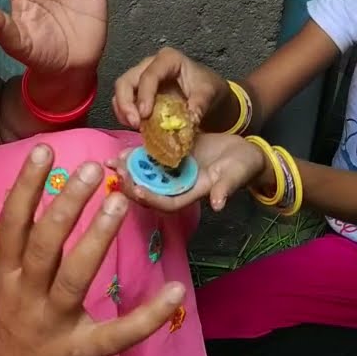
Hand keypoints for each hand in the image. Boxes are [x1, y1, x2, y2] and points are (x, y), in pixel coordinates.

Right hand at [0, 144, 183, 355]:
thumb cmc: (1, 344)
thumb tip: (7, 214)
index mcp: (3, 279)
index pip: (12, 223)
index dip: (27, 186)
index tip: (44, 151)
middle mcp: (24, 296)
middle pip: (44, 242)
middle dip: (67, 202)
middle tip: (93, 168)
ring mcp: (53, 325)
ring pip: (74, 275)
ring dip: (97, 237)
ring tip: (118, 202)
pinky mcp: (81, 352)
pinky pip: (118, 332)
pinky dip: (147, 314)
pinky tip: (173, 293)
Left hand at [107, 133, 266, 213]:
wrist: (244, 152)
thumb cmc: (243, 167)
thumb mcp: (236, 175)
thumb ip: (226, 188)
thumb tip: (219, 204)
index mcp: (192, 194)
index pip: (168, 203)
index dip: (152, 199)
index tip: (137, 190)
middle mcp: (178, 185)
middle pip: (151, 190)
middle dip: (132, 183)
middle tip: (117, 173)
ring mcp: (173, 172)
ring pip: (147, 175)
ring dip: (129, 170)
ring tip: (112, 162)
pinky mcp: (172, 156)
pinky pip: (150, 158)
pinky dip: (137, 156)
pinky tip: (122, 151)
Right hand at [112, 48, 228, 128]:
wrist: (208, 94)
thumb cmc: (207, 87)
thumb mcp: (209, 93)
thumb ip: (200, 104)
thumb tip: (190, 120)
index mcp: (168, 59)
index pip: (149, 75)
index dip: (145, 94)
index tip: (145, 114)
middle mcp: (149, 65)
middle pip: (126, 81)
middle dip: (126, 103)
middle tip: (135, 123)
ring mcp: (141, 78)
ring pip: (121, 92)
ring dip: (123, 111)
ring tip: (135, 127)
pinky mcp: (138, 93)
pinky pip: (123, 103)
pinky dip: (125, 115)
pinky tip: (136, 127)